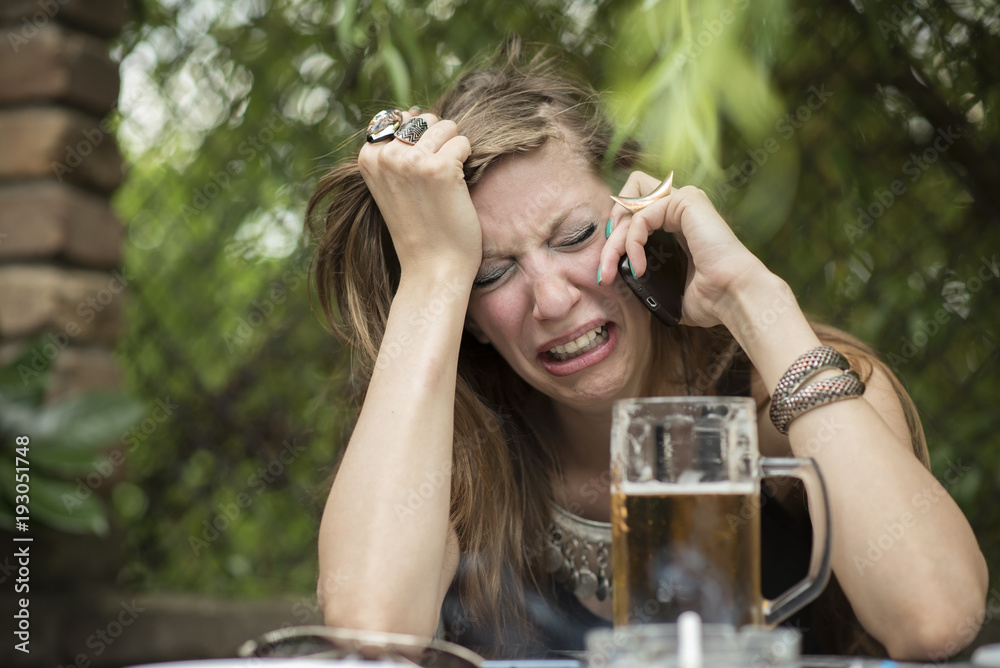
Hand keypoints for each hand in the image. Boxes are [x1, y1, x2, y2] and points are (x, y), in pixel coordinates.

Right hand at [358, 111, 480, 279]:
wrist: (433, 267)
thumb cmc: (419, 227)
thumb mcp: (392, 183)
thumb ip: (395, 148)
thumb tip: (412, 109)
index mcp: (368, 157)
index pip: (399, 118)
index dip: (418, 143)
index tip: (416, 176)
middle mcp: (386, 156)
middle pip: (423, 118)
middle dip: (437, 142)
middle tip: (433, 182)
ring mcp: (412, 160)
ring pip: (445, 126)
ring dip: (453, 151)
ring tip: (444, 184)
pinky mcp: (440, 168)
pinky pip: (463, 142)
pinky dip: (466, 162)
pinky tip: (455, 189)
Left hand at [598, 171, 772, 327]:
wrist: (733, 297)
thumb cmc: (710, 298)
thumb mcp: (668, 286)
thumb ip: (648, 276)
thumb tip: (625, 280)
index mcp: (677, 223)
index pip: (632, 212)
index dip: (615, 235)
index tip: (607, 268)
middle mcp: (680, 207)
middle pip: (625, 205)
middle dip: (609, 240)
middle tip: (604, 273)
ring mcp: (684, 201)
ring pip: (629, 208)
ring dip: (615, 242)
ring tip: (613, 272)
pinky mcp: (686, 201)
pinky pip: (641, 216)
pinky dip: (632, 242)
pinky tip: (640, 267)